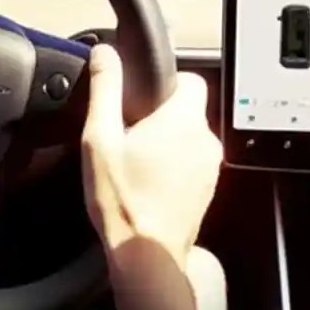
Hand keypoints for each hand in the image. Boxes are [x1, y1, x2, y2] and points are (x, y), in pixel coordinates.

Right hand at [80, 44, 220, 268]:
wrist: (146, 256)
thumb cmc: (123, 200)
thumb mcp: (100, 139)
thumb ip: (105, 90)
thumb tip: (105, 53)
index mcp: (183, 120)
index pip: (191, 78)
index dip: (165, 83)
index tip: (141, 99)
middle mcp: (205, 139)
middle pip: (187, 110)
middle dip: (160, 117)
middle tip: (128, 135)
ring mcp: (210, 167)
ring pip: (189, 138)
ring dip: (167, 143)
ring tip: (135, 163)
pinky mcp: (207, 189)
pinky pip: (191, 163)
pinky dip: (173, 166)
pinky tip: (147, 183)